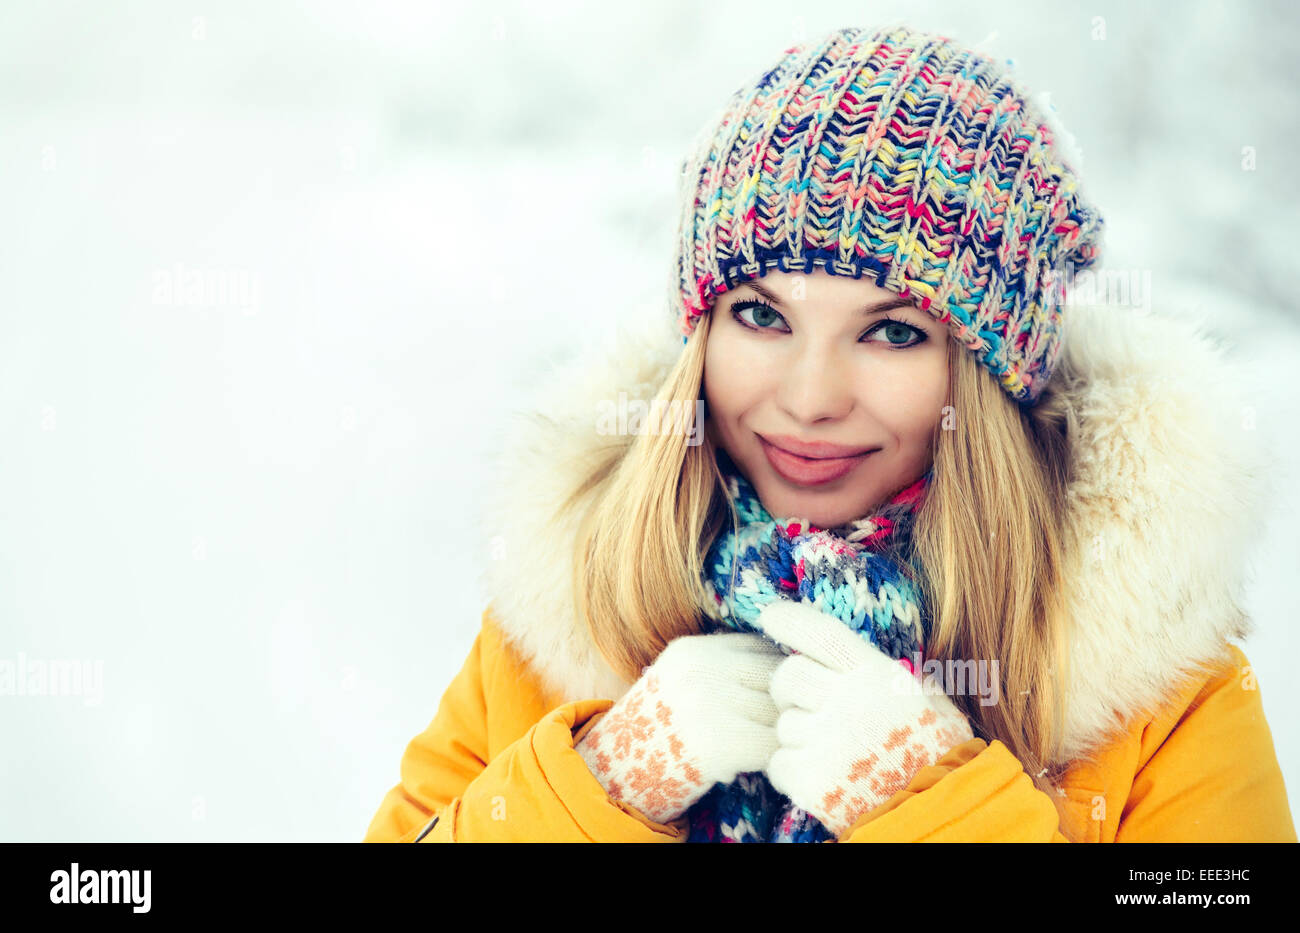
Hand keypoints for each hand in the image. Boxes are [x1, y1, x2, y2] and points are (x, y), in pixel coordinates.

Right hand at [574, 631, 783, 824]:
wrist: (617, 771)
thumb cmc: (659, 727)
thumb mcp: (679, 677)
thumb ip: (719, 663)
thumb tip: (784, 664)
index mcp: (692, 651)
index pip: (758, 646)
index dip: (776, 669)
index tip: (777, 690)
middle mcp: (700, 671)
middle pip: (773, 676)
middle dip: (786, 699)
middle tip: (786, 718)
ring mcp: (709, 706)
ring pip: (776, 711)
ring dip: (783, 728)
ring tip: (774, 739)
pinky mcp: (718, 744)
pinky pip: (769, 745)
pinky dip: (773, 756)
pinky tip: (762, 760)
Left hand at [757, 599, 974, 837]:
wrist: (940, 813)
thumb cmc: (937, 754)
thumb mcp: (926, 699)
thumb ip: (887, 676)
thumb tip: (856, 656)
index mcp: (877, 675)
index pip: (821, 634)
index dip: (791, 620)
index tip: (769, 615)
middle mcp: (848, 701)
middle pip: (788, 676)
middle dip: (787, 688)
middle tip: (803, 703)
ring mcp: (827, 740)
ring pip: (783, 723)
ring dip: (797, 736)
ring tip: (831, 753)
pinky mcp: (810, 779)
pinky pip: (778, 763)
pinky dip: (791, 771)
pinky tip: (819, 778)